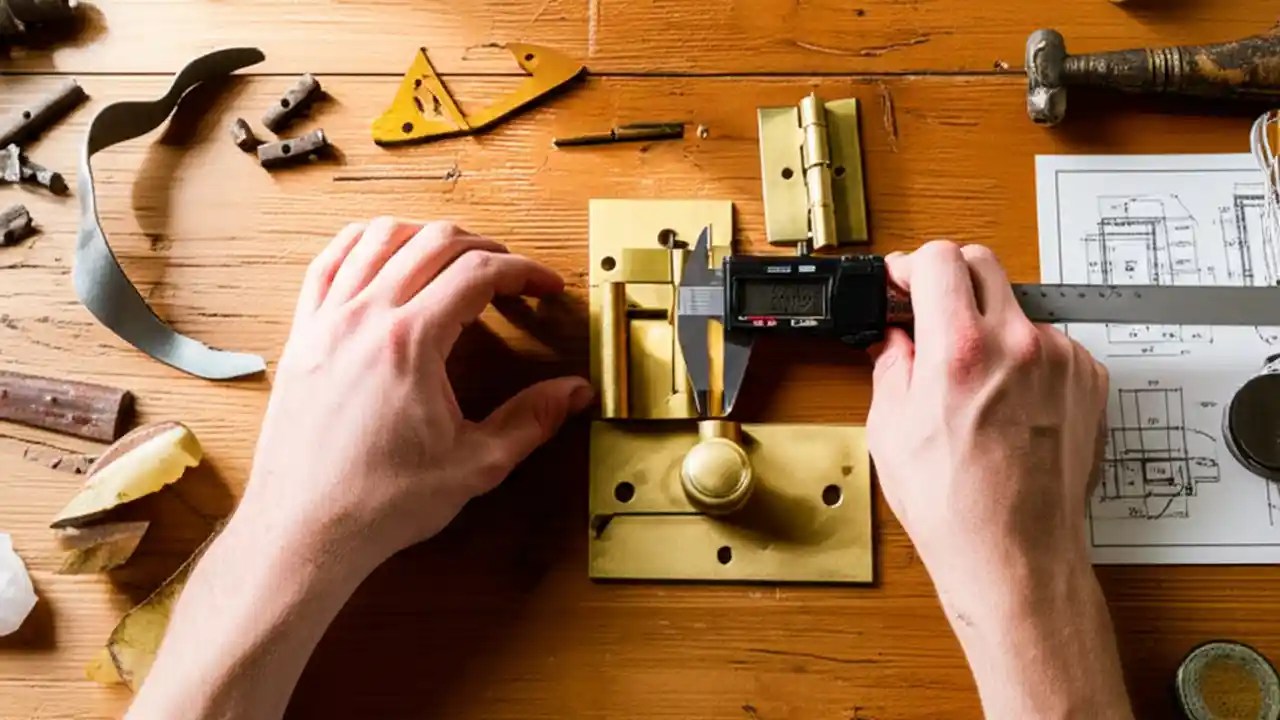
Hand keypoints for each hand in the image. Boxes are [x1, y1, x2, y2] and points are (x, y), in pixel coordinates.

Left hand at [239, 218, 593, 568]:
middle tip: (510, 275)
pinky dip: (362, 243)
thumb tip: (574, 392)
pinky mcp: (302, 334)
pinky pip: (329, 262)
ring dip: (426, 234)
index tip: (545, 286)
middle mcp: (365, 318)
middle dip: (484, 247)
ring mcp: (327, 321)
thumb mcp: (475, 465)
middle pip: (434, 242)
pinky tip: (382, 255)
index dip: (524, 272)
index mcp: (411, 342)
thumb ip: (531, 420)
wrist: (306, 529)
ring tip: (454, 255)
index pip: (479, 273)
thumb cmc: (380, 502)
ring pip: (378, 237)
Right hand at [866, 242, 1130, 718]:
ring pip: (1017, 306)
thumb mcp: (892, 431)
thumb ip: (891, 367)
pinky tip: (1003, 395)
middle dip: (949, 277)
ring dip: (988, 321)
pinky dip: (1023, 354)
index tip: (901, 281)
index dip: (911, 265)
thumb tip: (893, 340)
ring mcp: (1060, 361)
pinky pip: (1049, 343)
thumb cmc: (956, 508)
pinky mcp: (1087, 381)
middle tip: (929, 308)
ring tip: (967, 373)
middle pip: (983, 263)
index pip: (940, 259)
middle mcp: (1018, 344)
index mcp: (961, 350)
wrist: (1015, 554)